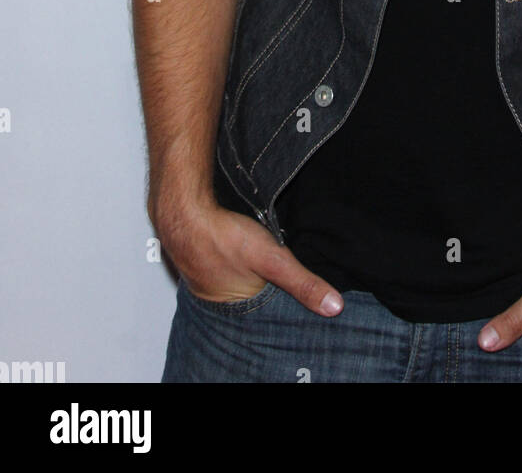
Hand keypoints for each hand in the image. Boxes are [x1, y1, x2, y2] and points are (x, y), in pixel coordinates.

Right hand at [155, 200, 344, 315]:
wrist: (183, 209)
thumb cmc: (222, 235)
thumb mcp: (273, 259)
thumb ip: (303, 283)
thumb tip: (333, 307)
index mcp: (233, 307)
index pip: (265, 317)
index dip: (281, 308)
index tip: (296, 301)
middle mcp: (215, 299)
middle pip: (250, 298)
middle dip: (266, 291)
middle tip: (278, 276)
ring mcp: (204, 277)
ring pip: (235, 280)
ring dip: (248, 274)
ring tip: (261, 262)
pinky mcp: (199, 257)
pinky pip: (222, 264)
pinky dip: (234, 260)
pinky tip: (239, 247)